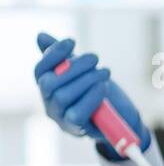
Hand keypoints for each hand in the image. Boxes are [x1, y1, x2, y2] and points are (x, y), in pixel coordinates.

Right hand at [34, 32, 148, 157]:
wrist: (123, 117)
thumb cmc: (99, 92)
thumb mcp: (83, 71)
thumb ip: (64, 56)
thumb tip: (41, 35)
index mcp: (47, 89)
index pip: (39, 70)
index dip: (52, 54)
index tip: (72, 41)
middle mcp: (49, 104)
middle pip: (49, 83)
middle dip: (73, 67)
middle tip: (95, 57)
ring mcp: (61, 119)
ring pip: (63, 96)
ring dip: (86, 80)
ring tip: (105, 72)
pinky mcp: (76, 130)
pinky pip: (77, 113)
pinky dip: (91, 97)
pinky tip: (103, 87)